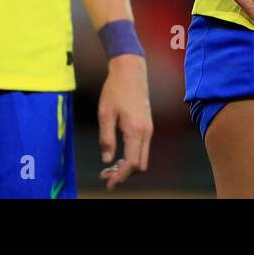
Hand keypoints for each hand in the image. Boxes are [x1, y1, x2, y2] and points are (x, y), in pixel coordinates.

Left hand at [97, 54, 151, 191]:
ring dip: (127, 166)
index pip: (132, 163)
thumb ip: (106, 138)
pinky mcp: (147, 125)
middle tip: (106, 176)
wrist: (130, 70)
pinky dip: (131, 156)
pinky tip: (118, 155)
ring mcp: (148, 129)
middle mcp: (146, 132)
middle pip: (140, 165)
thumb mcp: (105, 113)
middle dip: (124, 174)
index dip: (121, 176)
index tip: (109, 184)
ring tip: (108, 168)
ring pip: (142, 158)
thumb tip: (107, 160)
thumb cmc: (115, 89)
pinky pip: (141, 148)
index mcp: (135, 130)